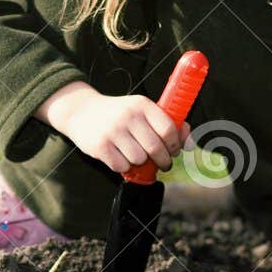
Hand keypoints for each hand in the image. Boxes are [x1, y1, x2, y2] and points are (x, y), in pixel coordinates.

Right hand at [41, 82, 192, 175]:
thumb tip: (191, 144)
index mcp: (141, 104)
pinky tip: (120, 157)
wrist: (80, 111)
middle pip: (155, 148)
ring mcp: (112, 131)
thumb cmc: (119, 114)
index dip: (175, 144)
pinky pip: (121, 166)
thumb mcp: (141, 111)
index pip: (168, 129)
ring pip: (139, 159)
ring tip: (135, 156)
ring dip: (140, 163)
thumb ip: (167, 123)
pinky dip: (124, 167)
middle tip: (162, 163)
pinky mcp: (99, 146)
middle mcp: (127, 116)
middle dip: (163, 160)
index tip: (174, 150)